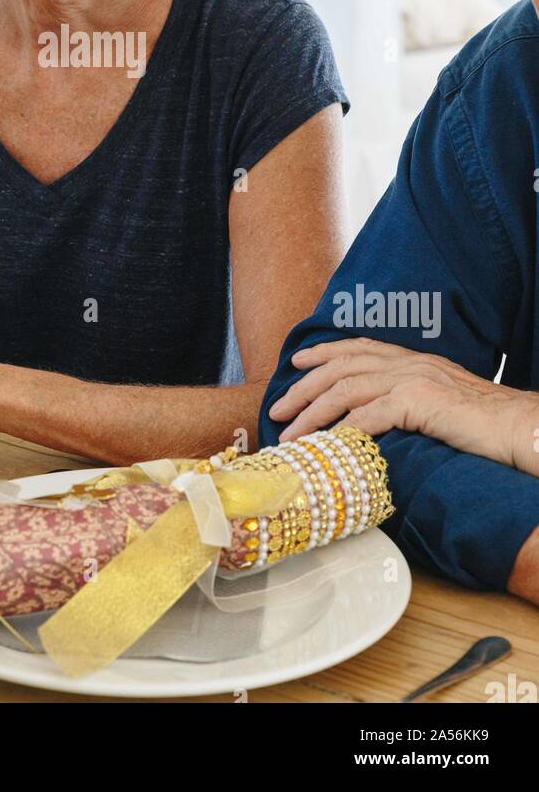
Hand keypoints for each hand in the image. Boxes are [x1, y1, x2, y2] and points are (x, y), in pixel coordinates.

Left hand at [268, 337, 538, 475]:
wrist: (520, 426)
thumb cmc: (486, 424)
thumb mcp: (441, 404)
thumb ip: (411, 402)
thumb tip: (380, 419)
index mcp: (413, 360)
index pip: (358, 348)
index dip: (323, 353)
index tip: (297, 362)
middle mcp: (408, 363)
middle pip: (341, 367)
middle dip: (303, 386)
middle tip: (277, 407)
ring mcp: (413, 379)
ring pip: (345, 389)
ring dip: (312, 413)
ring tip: (289, 434)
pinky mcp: (419, 401)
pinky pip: (370, 414)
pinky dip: (343, 427)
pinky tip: (326, 443)